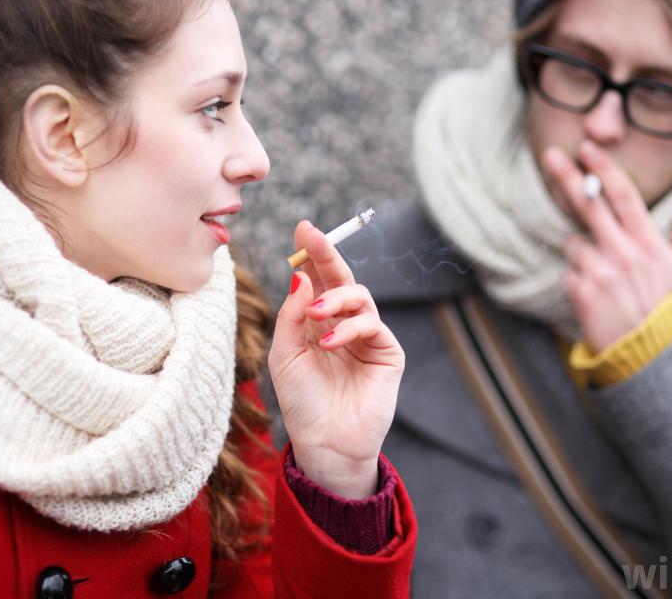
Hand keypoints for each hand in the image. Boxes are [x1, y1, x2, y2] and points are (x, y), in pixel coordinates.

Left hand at [268, 220, 404, 498]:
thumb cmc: (302, 402)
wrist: (325, 443)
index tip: (302, 229)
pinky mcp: (386, 353)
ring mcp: (367, 337)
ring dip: (336, 298)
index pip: (315, 279)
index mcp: (316, 321)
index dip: (311, 254)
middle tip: (313, 234)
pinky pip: (372, 324)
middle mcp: (342, 323)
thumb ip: (292, 315)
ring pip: (359, 296)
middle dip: (327, 254)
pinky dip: (350, 327)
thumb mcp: (285, 354)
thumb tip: (301, 274)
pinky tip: (330, 342)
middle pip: (340, 278)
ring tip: (317, 315)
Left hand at [541, 141, 671, 352]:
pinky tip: (596, 298)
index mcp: (648, 244)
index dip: (603, 169)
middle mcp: (622, 252)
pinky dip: (577, 282)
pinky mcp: (581, 292)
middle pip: (589, 205)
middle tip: (550, 155)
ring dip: (582, 254)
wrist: (656, 359)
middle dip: (568, 177)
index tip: (587, 148)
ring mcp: (599, 271)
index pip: (623, 196)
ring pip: (574, 244)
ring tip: (605, 281)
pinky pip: (568, 274)